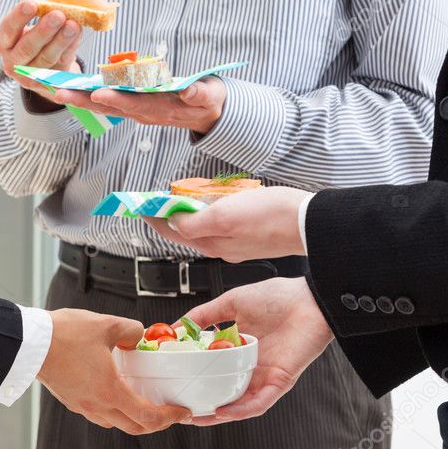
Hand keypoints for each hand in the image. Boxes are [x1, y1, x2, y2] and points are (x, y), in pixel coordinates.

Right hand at [0, 0, 82, 101]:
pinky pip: (61, 64)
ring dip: (61, 40)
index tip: (31, 3)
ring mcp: (30, 76)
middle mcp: (13, 62)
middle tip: (58, 14)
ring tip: (73, 24)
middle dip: (43, 30)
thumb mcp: (29, 28)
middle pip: (27, 47)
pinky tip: (77, 34)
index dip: (19, 17)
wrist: (43, 70)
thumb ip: (39, 15)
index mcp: (5, 44)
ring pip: (46, 57)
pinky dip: (70, 48)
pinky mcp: (48, 84)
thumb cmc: (35, 40)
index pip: (8, 29)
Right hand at [39, 309, 190, 433]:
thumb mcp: (107, 324)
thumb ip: (131, 330)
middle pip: (133, 427)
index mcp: (110, 392)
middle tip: (168, 413)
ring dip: (133, 418)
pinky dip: (113, 409)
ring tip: (143, 401)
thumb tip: (139, 335)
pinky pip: (98, 413)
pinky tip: (114, 391)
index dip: (169, 418)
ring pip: (114, 422)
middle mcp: (96, 405)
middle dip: (155, 423)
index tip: (181, 412)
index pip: (147, 417)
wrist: (29, 343)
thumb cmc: (63, 336)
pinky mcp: (70, 400)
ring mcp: (81, 405)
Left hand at [52, 76, 226, 134]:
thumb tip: (188, 91)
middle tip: (60, 92)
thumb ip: (199, 94)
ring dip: (79, 98)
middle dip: (84, 100)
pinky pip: (104, 102)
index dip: (116, 99)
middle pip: (110, 107)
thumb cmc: (206, 100)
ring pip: (103, 105)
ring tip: (55, 90)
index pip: (134, 104)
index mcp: (159, 109)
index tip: (98, 93)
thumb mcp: (208, 96)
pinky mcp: (131, 105)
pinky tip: (66, 90)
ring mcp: (135, 111)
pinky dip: (85, 96)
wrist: (205, 112)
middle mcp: (142, 113)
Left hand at [145, 186, 311, 261]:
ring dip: (188, 216)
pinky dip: (209, 216)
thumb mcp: (225, 215)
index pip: (172, 230)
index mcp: (212, 243)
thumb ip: (196, 222)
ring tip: (178, 202)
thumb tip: (174, 223)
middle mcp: (221, 247)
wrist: (308, 222)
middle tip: (155, 202)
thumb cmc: (272, 216)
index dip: (153, 217)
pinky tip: (213, 206)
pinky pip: (221, 226)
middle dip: (168, 217)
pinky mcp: (251, 236)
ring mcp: (237, 243)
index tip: (139, 206)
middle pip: (185, 232)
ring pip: (203, 229)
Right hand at [182, 277, 333, 424]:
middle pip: (222, 393)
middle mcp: (250, 367)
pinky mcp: (279, 382)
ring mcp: (264, 376)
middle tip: (177, 408)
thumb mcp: (230, 303)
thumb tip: (176, 327)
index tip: (172, 382)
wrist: (309, 299)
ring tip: (195, 417)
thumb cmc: (278, 297)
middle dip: (201, 405)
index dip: (193, 379)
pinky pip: (259, 403)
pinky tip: (222, 412)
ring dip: (217, 415)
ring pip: (239, 405)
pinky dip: (240, 410)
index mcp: (239, 350)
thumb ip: (202, 316)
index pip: (213, 371)